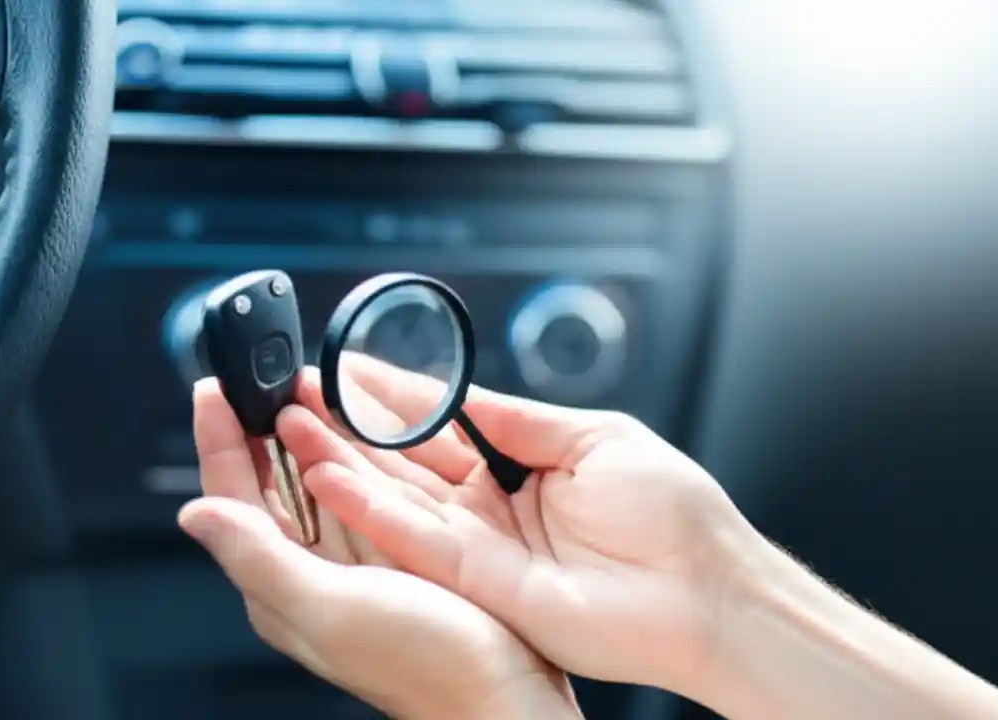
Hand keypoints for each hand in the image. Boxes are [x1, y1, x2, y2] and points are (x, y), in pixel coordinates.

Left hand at [178, 379, 582, 719]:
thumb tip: (193, 514)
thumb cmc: (425, 666)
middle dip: (263, 426)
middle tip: (264, 373)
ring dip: (308, 430)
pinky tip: (358, 424)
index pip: (231, 500)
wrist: (504, 697)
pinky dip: (356, 453)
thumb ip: (259, 557)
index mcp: (281, 585)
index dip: (219, 442)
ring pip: (317, 480)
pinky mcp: (396, 552)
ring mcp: (355, 560)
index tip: (214, 388)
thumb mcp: (330, 608)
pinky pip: (364, 491)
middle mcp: (310, 570)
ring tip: (303, 383)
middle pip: (271, 484)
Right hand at [279, 360, 760, 696]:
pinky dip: (369, 511)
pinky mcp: (480, 584)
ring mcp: (482, 546)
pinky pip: (415, 541)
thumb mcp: (592, 437)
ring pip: (396, 500)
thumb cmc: (673, 514)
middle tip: (293, 395)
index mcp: (519, 464)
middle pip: (403, 462)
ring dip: (341, 465)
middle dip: (347, 428)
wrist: (707, 589)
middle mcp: (491, 507)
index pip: (437, 424)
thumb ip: (517, 418)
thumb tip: (461, 392)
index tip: (339, 371)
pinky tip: (329, 478)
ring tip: (289, 428)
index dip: (387, 397)